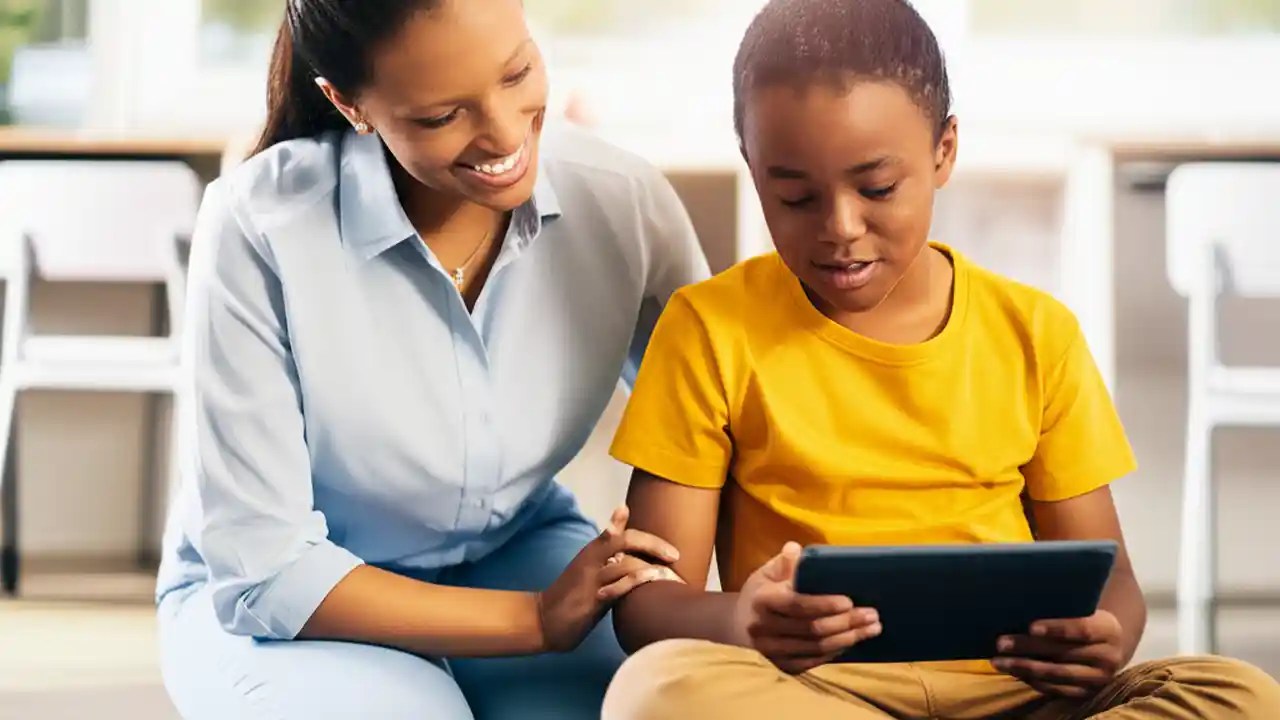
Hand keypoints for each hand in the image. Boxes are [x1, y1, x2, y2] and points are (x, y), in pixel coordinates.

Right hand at [536, 506, 681, 652]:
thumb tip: (636, 561)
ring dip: (652, 568)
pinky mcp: (592, 599)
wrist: (543, 620)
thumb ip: (611, 563)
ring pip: (626, 563)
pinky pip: (618, 587)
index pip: (622, 534)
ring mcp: (592, 578)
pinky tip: (651, 584)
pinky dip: (637, 583)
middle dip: (654, 545)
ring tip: (671, 576)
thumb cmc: (572, 598)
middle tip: (675, 556)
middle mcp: (592, 559)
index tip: (669, 549)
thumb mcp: (591, 574)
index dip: (647, 537)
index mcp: (593, 552)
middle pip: (626, 540)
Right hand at [733, 542, 880, 673]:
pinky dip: (834, 653)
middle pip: (812, 629)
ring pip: (815, 648)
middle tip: (872, 615)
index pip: (797, 605)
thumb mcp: (767, 572)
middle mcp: (763, 628)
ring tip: (870, 629)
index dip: (824, 605)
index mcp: (762, 601)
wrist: (738, 624)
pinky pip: (812, 661)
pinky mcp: (780, 665)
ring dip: (847, 639)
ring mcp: (770, 651)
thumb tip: (796, 549)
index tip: (849, 601)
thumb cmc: (760, 592)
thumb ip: (784, 561)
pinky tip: (850, 642)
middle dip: (846, 622)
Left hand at [993, 610, 1125, 697]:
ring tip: (998, 661)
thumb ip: (1064, 606)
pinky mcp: (1086, 693)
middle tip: (1001, 643)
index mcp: (1109, 630)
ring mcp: (1098, 679)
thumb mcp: (1085, 609)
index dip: (1057, 628)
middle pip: (1064, 653)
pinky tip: (1013, 672)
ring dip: (1024, 668)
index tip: (1031, 627)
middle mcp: (1108, 657)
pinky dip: (1032, 681)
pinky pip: (1056, 689)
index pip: (1083, 629)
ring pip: (1057, 675)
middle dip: (1029, 648)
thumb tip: (1021, 597)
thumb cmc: (1086, 619)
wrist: (1111, 648)